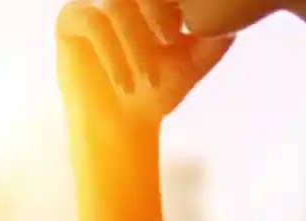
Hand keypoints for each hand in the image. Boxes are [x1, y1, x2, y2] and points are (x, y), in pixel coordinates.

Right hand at [56, 0, 233, 220]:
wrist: (122, 123)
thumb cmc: (159, 89)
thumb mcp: (196, 60)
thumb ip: (217, 35)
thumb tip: (235, 16)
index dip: (175, 5)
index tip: (185, 32)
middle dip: (158, 10)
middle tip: (170, 40)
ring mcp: (95, 1)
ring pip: (117, 5)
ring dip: (136, 42)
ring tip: (148, 77)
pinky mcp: (70, 20)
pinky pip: (93, 23)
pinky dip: (112, 53)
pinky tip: (125, 83)